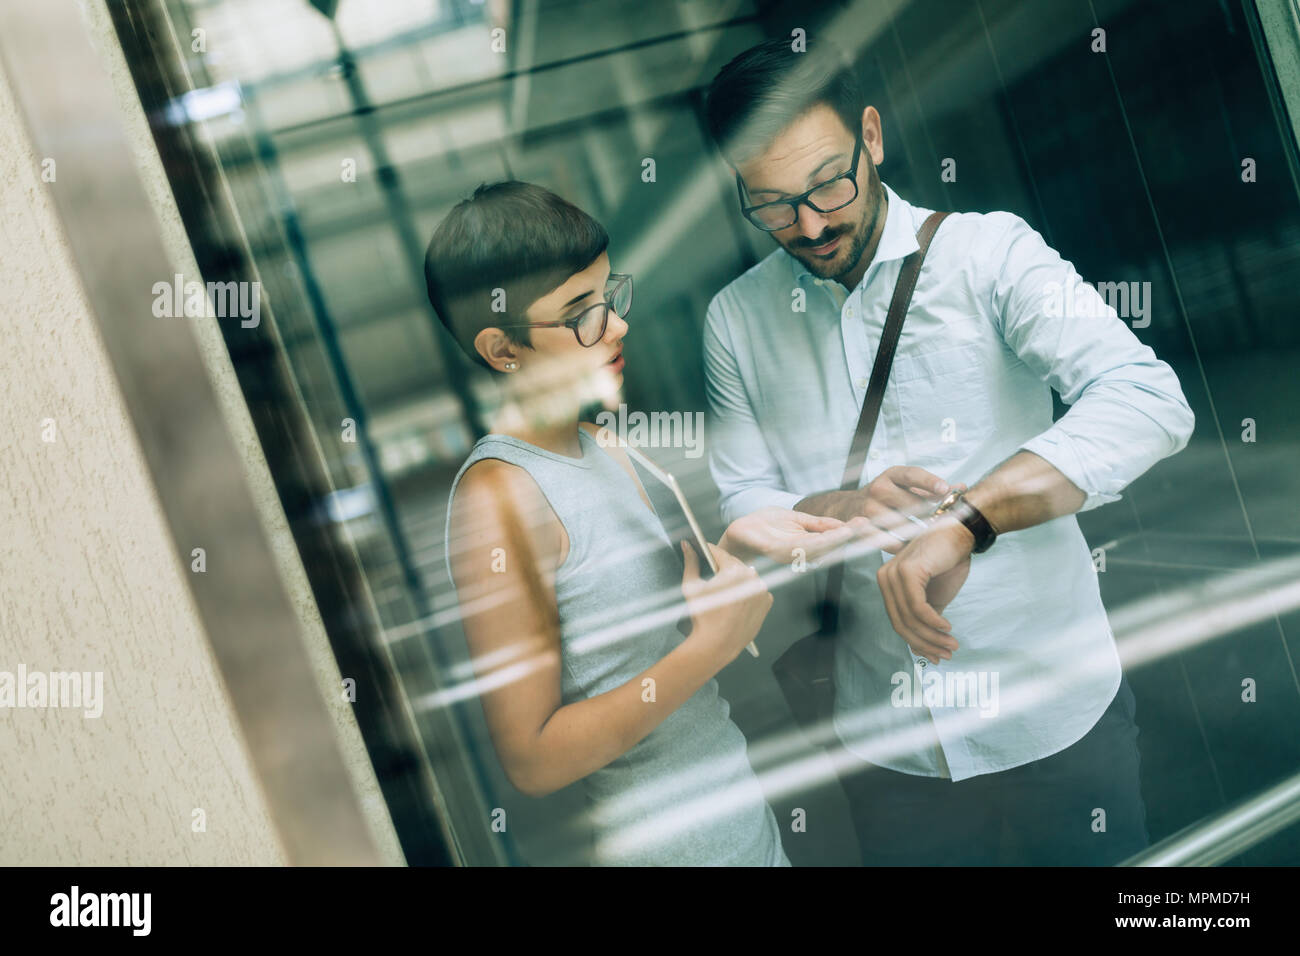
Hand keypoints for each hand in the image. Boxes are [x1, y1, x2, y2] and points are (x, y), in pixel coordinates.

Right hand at [680, 541, 772, 662]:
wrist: (717, 644)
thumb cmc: (703, 617)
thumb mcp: (691, 587)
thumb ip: (691, 562)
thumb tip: (687, 546)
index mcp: (734, 570)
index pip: (719, 553)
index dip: (708, 551)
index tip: (702, 551)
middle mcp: (752, 577)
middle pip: (734, 565)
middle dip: (722, 568)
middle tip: (711, 576)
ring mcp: (761, 590)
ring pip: (746, 577)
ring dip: (736, 580)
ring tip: (723, 591)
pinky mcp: (766, 602)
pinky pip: (755, 591)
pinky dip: (747, 592)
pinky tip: (735, 601)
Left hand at [719, 507, 854, 565]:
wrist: (740, 531)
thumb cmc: (765, 526)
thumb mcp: (796, 519)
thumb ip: (817, 524)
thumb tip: (842, 525)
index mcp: (805, 544)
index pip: (831, 539)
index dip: (848, 532)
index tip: (864, 524)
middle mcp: (800, 553)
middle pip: (828, 547)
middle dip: (846, 537)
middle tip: (864, 527)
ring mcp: (788, 554)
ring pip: (816, 549)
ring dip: (834, 540)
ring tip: (850, 530)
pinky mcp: (776, 550)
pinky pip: (799, 548)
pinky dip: (815, 543)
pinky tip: (827, 536)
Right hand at [844, 470, 966, 554]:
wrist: (847, 506)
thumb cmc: (885, 496)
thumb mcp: (903, 486)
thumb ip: (931, 489)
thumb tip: (962, 487)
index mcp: (892, 475)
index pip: (912, 475)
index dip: (929, 482)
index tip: (945, 489)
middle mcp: (879, 488)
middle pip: (912, 505)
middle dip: (929, 516)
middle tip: (942, 524)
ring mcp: (869, 508)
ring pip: (903, 526)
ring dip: (917, 533)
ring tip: (926, 536)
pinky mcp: (863, 528)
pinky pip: (891, 541)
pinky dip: (902, 546)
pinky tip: (908, 545)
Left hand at [875, 518, 973, 663]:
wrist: (962, 534)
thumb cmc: (948, 563)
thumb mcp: (934, 598)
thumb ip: (925, 620)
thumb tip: (921, 651)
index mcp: (887, 584)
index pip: (898, 622)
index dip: (918, 643)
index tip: (938, 656)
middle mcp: (884, 578)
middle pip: (901, 624)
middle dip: (926, 644)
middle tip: (947, 654)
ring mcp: (893, 573)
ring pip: (910, 619)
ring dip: (933, 637)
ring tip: (952, 644)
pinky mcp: (907, 571)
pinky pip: (918, 607)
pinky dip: (933, 622)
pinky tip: (947, 628)